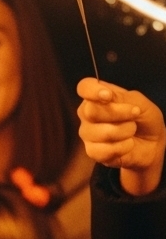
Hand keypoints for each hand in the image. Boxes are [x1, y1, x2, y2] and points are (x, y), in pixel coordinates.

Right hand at [77, 77, 165, 195]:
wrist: (153, 143)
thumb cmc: (145, 119)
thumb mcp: (140, 103)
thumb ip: (122, 97)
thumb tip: (107, 96)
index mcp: (97, 97)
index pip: (84, 88)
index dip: (92, 91)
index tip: (108, 96)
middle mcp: (87, 114)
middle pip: (90, 111)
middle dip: (118, 114)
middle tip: (135, 115)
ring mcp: (88, 133)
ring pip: (99, 133)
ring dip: (124, 132)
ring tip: (131, 131)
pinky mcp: (92, 151)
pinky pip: (102, 150)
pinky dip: (122, 147)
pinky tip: (127, 145)